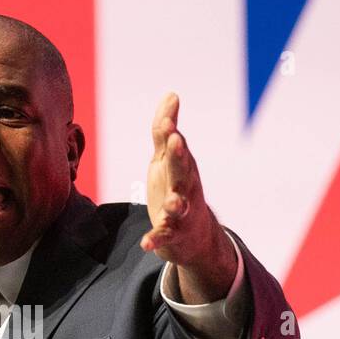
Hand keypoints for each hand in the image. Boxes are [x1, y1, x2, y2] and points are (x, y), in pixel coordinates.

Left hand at [141, 92, 236, 301]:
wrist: (194, 236)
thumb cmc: (177, 189)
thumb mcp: (168, 159)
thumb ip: (165, 130)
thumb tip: (171, 94)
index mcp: (181, 168)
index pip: (176, 148)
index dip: (170, 134)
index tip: (166, 121)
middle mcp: (185, 188)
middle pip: (182, 171)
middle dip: (179, 157)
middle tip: (176, 141)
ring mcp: (180, 213)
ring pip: (178, 207)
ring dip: (174, 204)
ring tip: (170, 204)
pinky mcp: (171, 234)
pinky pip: (163, 237)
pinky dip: (155, 240)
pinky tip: (145, 244)